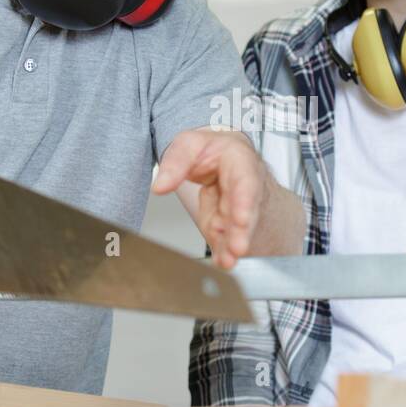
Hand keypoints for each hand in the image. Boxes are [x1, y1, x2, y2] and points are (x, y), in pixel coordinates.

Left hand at [152, 129, 269, 269]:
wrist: (222, 158)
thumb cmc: (213, 151)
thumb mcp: (190, 144)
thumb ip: (175, 163)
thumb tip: (160, 186)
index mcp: (239, 162)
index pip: (244, 181)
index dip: (244, 202)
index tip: (240, 218)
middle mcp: (245, 187)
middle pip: (245, 210)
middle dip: (241, 231)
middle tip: (237, 248)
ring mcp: (238, 209)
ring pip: (237, 230)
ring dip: (232, 247)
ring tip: (227, 261)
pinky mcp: (227, 225)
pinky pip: (226, 240)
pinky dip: (223, 252)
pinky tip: (222, 261)